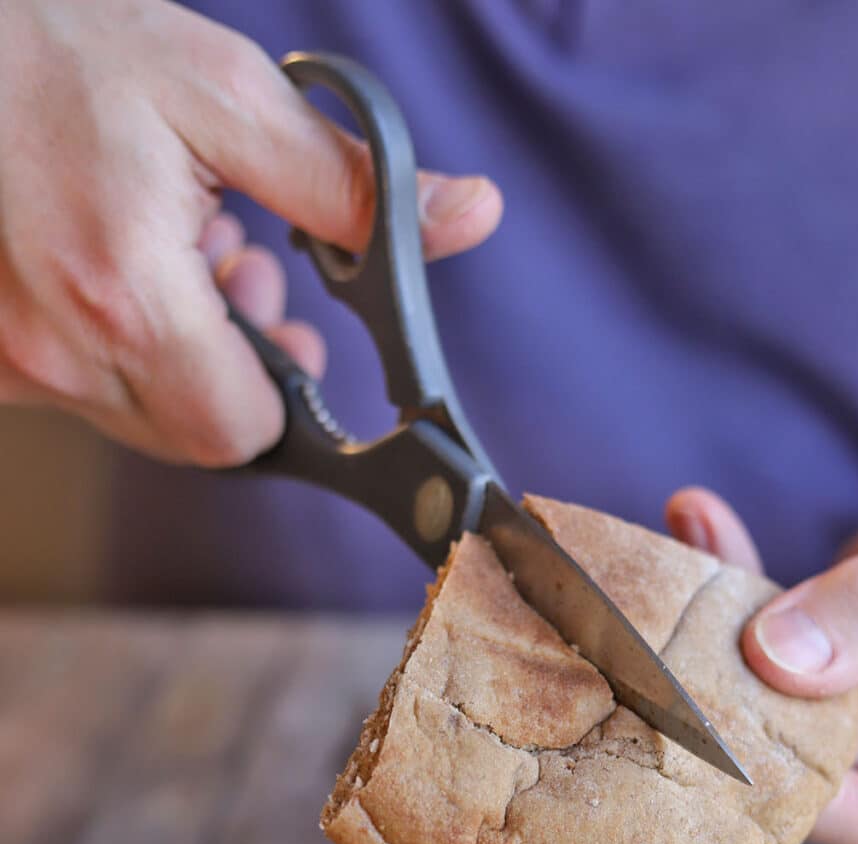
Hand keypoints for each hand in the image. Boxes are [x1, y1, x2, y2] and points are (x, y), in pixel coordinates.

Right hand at [0, 0, 501, 464]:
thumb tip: (469, 217)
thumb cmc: (58, 48)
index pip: (238, 435)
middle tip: (241, 266)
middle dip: (239, 371)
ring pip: (135, 416)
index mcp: (127, 296)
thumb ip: (350, 182)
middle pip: (192, 437)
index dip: (283, 398)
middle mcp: (56, 351)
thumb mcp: (223, 93)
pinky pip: (76, 388)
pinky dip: (113, 344)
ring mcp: (10, 362)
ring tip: (180, 249)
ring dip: (177, 354)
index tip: (291, 330)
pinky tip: (114, 262)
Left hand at [666, 459, 857, 843]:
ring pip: (777, 698)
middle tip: (658, 658)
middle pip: (809, 766)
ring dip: (719, 633)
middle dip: (732, 711)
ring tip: (668, 576)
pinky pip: (775, 641)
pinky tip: (696, 524)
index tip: (711, 747)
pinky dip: (738, 583)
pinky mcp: (833, 667)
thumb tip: (772, 655)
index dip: (792, 796)